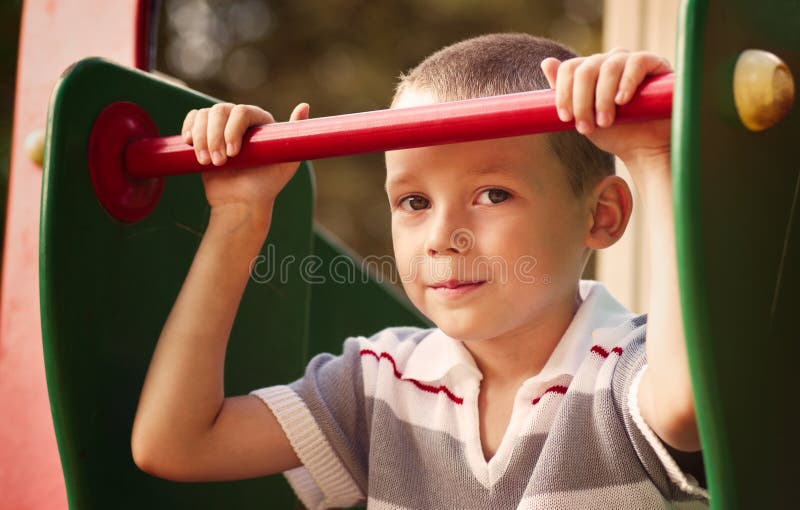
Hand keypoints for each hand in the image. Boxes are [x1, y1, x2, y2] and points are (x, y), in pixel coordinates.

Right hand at [182, 102, 309, 215]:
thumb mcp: (288, 164)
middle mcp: (241, 120)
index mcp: (261, 122)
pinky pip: (193, 119)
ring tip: (207, 162)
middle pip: (220, 110)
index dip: (233, 130)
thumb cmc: (266, 186)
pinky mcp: (204, 133)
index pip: (243, 112)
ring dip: (201, 138)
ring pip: (204, 115)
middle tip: (219, 163)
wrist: (241, 204)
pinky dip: (189, 130)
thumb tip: (304, 106)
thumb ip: (296, 136)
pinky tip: (189, 144)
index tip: (233, 154)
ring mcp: (222, 126)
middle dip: (215, 137)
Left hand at [540, 50, 671, 165]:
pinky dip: (626, 82)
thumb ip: (566, 94)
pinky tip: (622, 101)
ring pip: (608, 67)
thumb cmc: (615, 133)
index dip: (563, 93)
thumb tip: (546, 62)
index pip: (569, 69)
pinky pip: (636, 63)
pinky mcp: (655, 64)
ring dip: (602, 98)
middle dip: (582, 101)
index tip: (565, 119)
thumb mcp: (585, 118)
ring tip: (605, 122)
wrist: (646, 148)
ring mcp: (631, 60)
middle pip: (585, 69)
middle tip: (586, 128)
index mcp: (590, 71)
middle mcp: (609, 61)